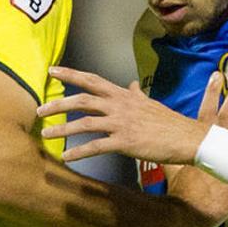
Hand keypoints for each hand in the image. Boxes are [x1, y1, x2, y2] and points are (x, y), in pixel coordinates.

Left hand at [38, 67, 227, 163]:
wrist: (188, 137)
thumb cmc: (169, 122)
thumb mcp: (150, 103)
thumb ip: (136, 94)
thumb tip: (131, 84)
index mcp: (124, 95)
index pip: (92, 80)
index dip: (71, 73)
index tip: (52, 69)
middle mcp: (120, 105)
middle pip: (82, 99)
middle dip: (58, 104)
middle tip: (39, 110)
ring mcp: (122, 123)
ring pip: (85, 123)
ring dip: (62, 129)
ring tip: (46, 135)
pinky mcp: (125, 142)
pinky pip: (96, 146)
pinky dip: (79, 151)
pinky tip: (66, 157)